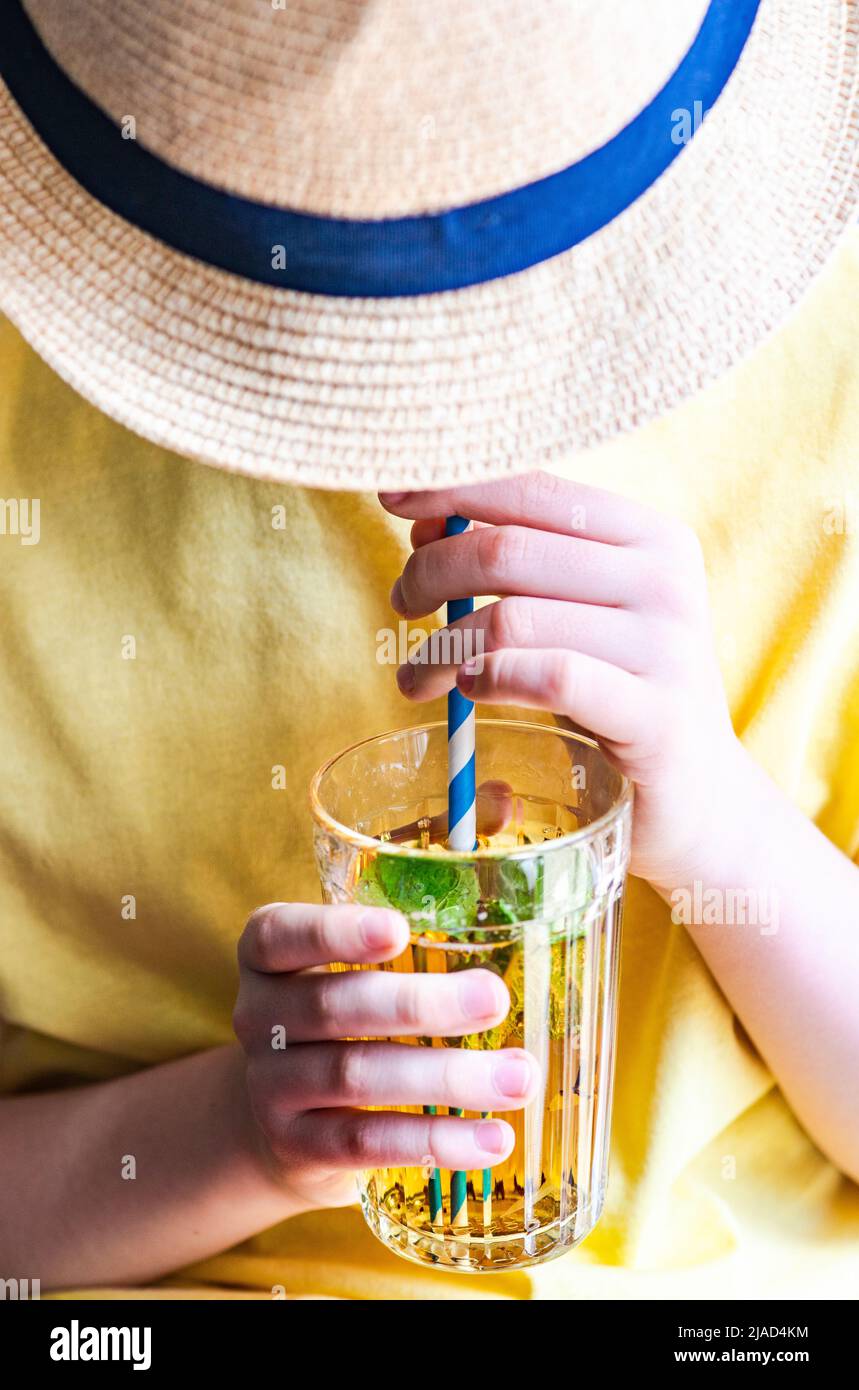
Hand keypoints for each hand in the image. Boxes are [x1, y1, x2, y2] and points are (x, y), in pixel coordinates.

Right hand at [233, 903, 539, 1209]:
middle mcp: (257, 1018)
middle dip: (418, 1004)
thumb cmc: (338, 1025)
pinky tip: (490, 1140)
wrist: (277, 1122)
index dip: (336, 932)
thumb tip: (514, 947)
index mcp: (267, 958)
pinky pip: (367, 1144)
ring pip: (356, 1077)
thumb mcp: (342, 976)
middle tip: (493, 999)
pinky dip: (434, 1141)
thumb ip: (401, 953)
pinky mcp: (298, 1148)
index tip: (399, 930)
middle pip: (333, 1006)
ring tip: (517, 1077)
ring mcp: (272, 1087)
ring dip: (445, 1076)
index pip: (281, 935)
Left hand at [380, 471, 742, 887]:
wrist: (697, 796)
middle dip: (432, 573)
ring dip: (440, 648)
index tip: (390, 497)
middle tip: (403, 604)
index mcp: (649, 537)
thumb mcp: (573, 616)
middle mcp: (664, 580)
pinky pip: (552, 677)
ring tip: (414, 677)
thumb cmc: (618, 694)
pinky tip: (466, 691)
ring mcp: (666, 648)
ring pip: (513, 618)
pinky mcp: (656, 715)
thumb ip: (515, 565)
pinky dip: (492, 679)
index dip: (452, 487)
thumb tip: (425, 523)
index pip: (533, 488)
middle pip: (508, 551)